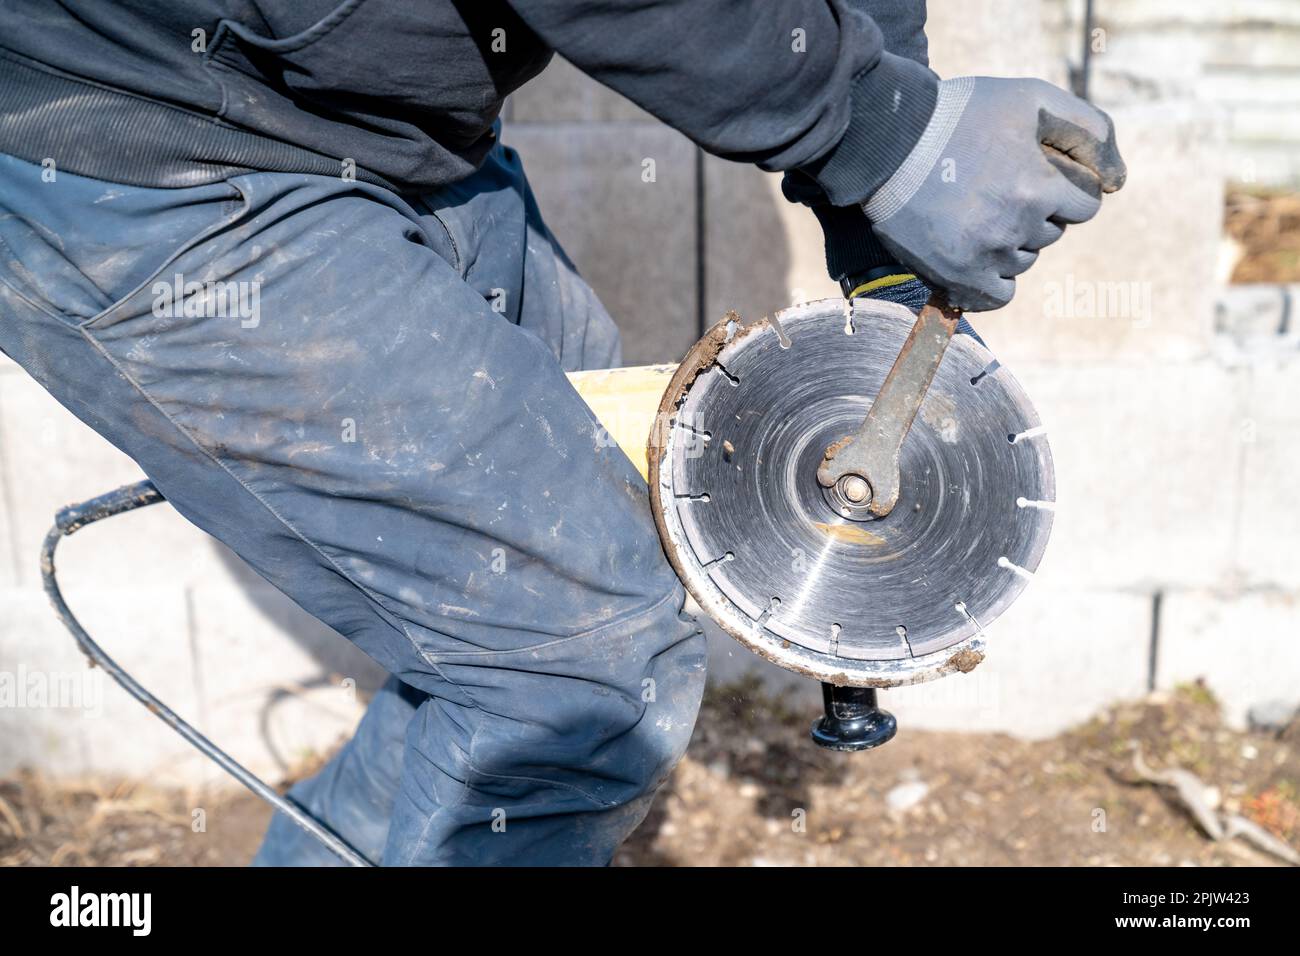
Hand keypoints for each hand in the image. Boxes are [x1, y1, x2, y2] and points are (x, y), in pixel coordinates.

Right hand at [863, 76, 1126, 311]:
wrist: (884, 144)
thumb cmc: (959, 115)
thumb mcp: (1030, 98)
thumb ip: (1087, 128)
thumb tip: (1118, 180)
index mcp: (1038, 186)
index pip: (1084, 207)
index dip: (1063, 188)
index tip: (1032, 172)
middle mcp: (1013, 226)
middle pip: (1051, 234)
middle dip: (1034, 212)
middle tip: (994, 186)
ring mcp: (982, 256)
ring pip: (1023, 262)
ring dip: (1010, 241)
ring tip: (974, 211)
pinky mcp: (954, 276)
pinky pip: (997, 296)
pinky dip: (994, 279)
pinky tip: (977, 253)